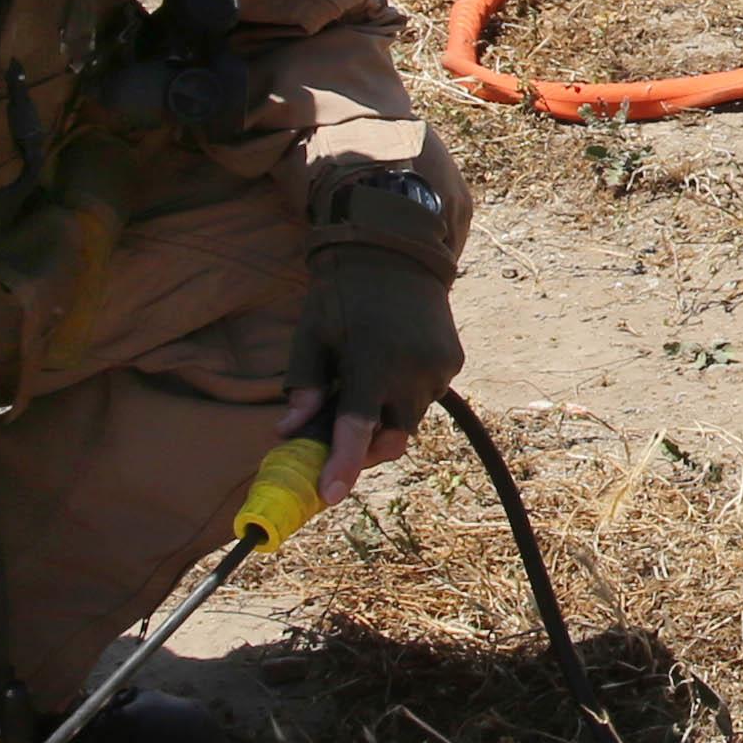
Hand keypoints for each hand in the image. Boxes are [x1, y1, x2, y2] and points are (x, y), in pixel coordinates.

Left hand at [280, 243, 461, 502]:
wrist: (398, 248)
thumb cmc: (344, 292)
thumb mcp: (312, 333)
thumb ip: (305, 384)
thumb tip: (290, 431)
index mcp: (373, 360)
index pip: (357, 427)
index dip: (344, 465)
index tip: (331, 494)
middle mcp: (413, 368)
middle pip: (390, 434)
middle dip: (367, 443)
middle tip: (342, 436)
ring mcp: (439, 366)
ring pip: (410, 418)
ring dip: (387, 415)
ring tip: (368, 381)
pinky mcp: (453, 362)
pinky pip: (427, 395)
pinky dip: (406, 394)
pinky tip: (391, 366)